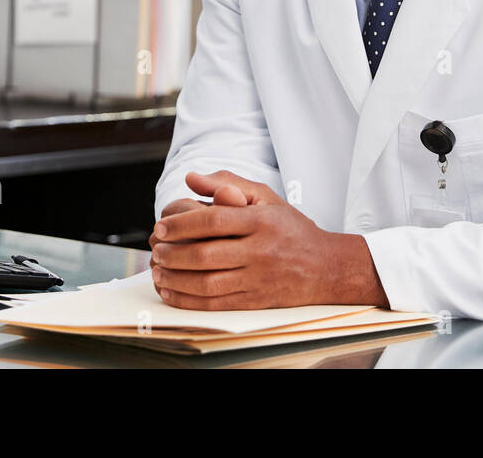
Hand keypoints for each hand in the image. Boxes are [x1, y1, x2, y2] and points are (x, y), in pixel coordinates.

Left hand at [150, 172, 387, 309]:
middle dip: (173, 253)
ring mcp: (258, 279)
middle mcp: (260, 251)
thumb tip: (191, 178)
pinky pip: (215, 304)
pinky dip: (188, 301)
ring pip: (206, 283)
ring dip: (175, 279)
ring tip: (158, 270)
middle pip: (206, 254)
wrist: (326, 268)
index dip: (182, 224)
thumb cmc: (291, 228)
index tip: (162, 226)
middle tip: (156, 248)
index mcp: (261, 221)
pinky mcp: (255, 302)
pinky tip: (171, 292)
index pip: (214, 220)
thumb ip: (228, 183)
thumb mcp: (266, 198)